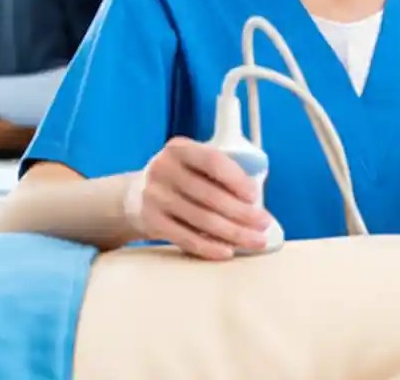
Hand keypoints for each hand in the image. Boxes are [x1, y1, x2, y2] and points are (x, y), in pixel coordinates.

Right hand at [123, 137, 272, 259]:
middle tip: (263, 223)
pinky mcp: (152, 221)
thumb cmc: (180, 179)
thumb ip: (221, 173)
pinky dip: (209, 247)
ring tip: (254, 240)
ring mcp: (155, 197)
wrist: (136, 195)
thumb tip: (256, 200)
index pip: (213, 162)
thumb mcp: (194, 164)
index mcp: (180, 149)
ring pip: (202, 219)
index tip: (254, 195)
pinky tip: (227, 251)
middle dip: (242, 213)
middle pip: (210, 195)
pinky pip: (186, 238)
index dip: (237, 180)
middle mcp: (164, 169)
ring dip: (233, 233)